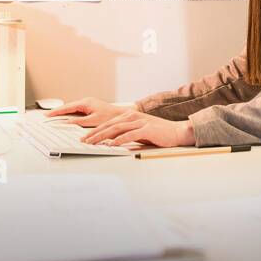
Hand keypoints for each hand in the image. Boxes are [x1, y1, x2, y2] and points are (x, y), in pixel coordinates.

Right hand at [45, 97, 129, 125]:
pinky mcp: (91, 108)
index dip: (56, 112)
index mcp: (86, 103)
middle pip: (68, 107)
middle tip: (47, 117)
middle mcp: (87, 102)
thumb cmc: (111, 117)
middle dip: (58, 112)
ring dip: (64, 113)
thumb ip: (79, 122)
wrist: (123, 116)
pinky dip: (71, 115)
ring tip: (54, 118)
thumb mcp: (93, 121)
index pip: (67, 107)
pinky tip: (67, 119)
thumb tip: (67, 123)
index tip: (47, 115)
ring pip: (73, 109)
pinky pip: (77, 111)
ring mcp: (89, 105)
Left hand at [80, 109, 195, 147]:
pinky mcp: (147, 129)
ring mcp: (139, 122)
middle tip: (83, 141)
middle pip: (109, 125)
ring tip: (93, 143)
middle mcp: (132, 116)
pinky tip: (112, 144)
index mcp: (129, 116)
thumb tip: (110, 141)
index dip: (95, 130)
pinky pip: (130, 134)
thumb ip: (125, 133)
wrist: (176, 131)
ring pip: (116, 129)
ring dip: (103, 136)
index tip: (85, 137)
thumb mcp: (138, 130)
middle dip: (94, 133)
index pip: (108, 123)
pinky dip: (120, 139)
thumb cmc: (157, 133)